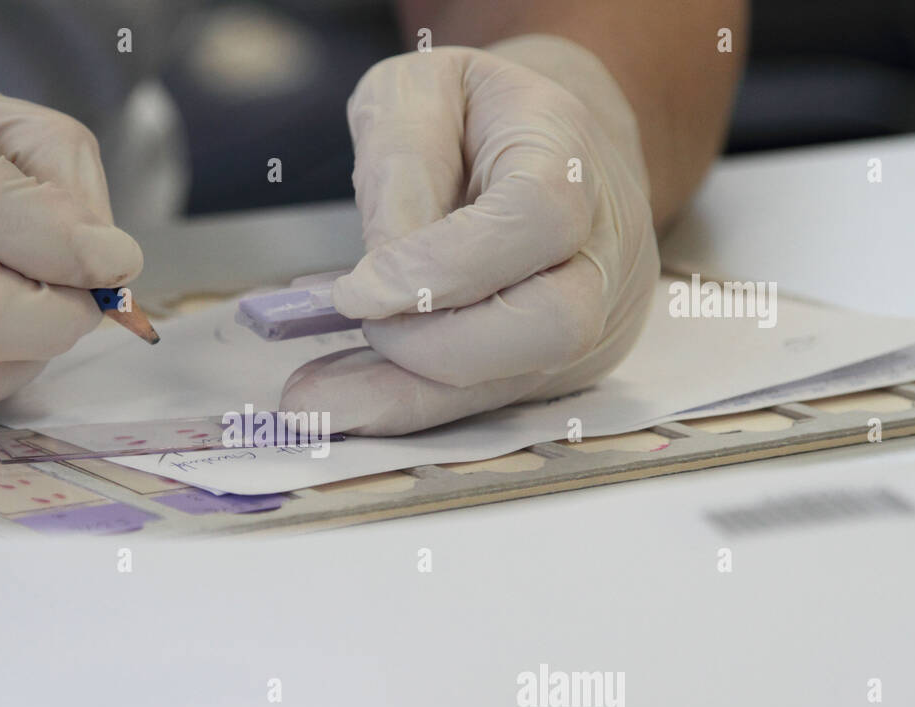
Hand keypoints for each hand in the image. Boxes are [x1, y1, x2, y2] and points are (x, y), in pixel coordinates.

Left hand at [281, 39, 659, 434]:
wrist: (551, 152)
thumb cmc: (478, 120)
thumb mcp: (422, 92)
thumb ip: (399, 162)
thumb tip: (381, 267)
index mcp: (570, 157)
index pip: (533, 219)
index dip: (441, 267)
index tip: (354, 291)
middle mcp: (599, 250)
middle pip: (552, 325)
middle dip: (436, 346)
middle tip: (356, 325)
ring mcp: (588, 318)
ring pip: (515, 384)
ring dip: (408, 398)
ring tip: (316, 400)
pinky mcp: (551, 366)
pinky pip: (483, 404)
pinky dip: (408, 407)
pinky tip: (342, 405)